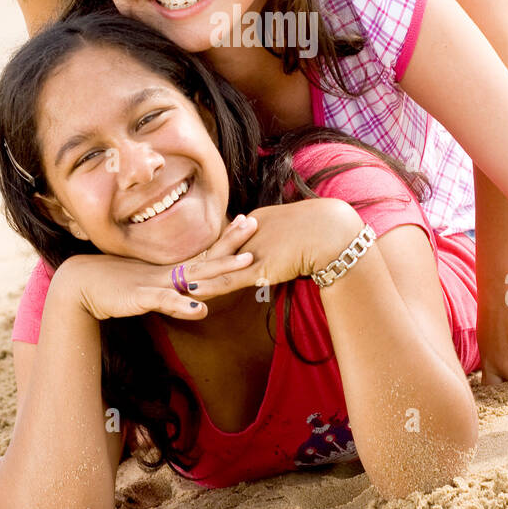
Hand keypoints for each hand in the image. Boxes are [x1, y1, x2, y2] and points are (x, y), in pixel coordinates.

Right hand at [57, 215, 259, 321]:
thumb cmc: (110, 285)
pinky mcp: (141, 298)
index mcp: (169, 271)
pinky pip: (166, 302)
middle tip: (254, 223)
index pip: (204, 254)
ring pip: (195, 277)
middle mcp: (167, 274)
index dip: (225, 240)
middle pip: (207, 258)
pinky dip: (183, 305)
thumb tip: (182, 288)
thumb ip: (164, 288)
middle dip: (232, 243)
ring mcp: (156, 284)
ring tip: (246, 263)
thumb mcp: (144, 286)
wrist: (78, 286)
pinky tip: (201, 309)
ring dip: (221, 269)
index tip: (246, 221)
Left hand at [180, 201, 363, 302]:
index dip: (218, 251)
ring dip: (197, 275)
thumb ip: (282, 237)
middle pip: (219, 249)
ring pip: (218, 265)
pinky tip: (193, 289)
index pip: (233, 238)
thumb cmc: (322, 229)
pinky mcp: (259, 268)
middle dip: (199, 261)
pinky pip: (228, 279)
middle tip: (177, 271)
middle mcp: (250, 232)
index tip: (202, 260)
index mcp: (259, 219)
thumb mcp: (297, 229)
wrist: (330, 232)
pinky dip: (209, 285)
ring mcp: (253, 250)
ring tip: (177, 282)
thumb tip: (282, 247)